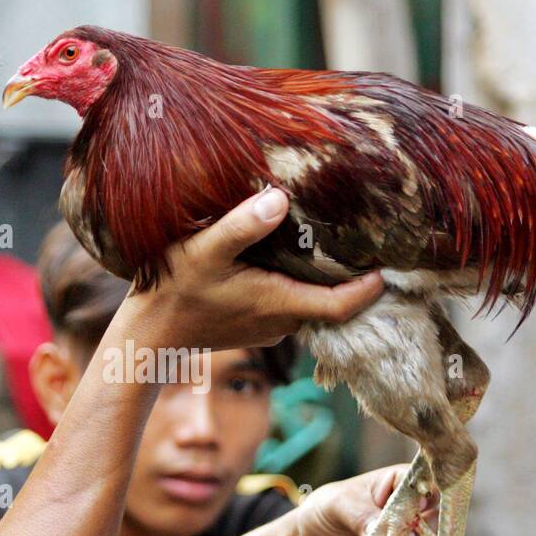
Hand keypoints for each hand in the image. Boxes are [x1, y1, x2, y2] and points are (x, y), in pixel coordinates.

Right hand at [126, 187, 384, 351]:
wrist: (148, 336)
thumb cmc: (174, 292)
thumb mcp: (204, 251)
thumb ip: (241, 227)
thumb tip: (280, 199)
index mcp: (279, 304)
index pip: (343, 305)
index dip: (369, 289)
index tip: (388, 264)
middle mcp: (281, 321)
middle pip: (333, 304)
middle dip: (353, 278)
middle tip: (369, 242)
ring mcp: (269, 326)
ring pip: (312, 303)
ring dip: (325, 279)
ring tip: (337, 242)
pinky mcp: (255, 323)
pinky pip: (291, 303)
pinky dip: (301, 284)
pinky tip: (295, 257)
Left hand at [293, 464, 436, 535]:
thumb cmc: (325, 514)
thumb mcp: (339, 506)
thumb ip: (364, 516)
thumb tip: (393, 533)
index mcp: (400, 485)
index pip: (429, 484)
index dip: (430, 496)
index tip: (417, 508)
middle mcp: (414, 514)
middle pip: (441, 522)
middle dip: (425, 534)